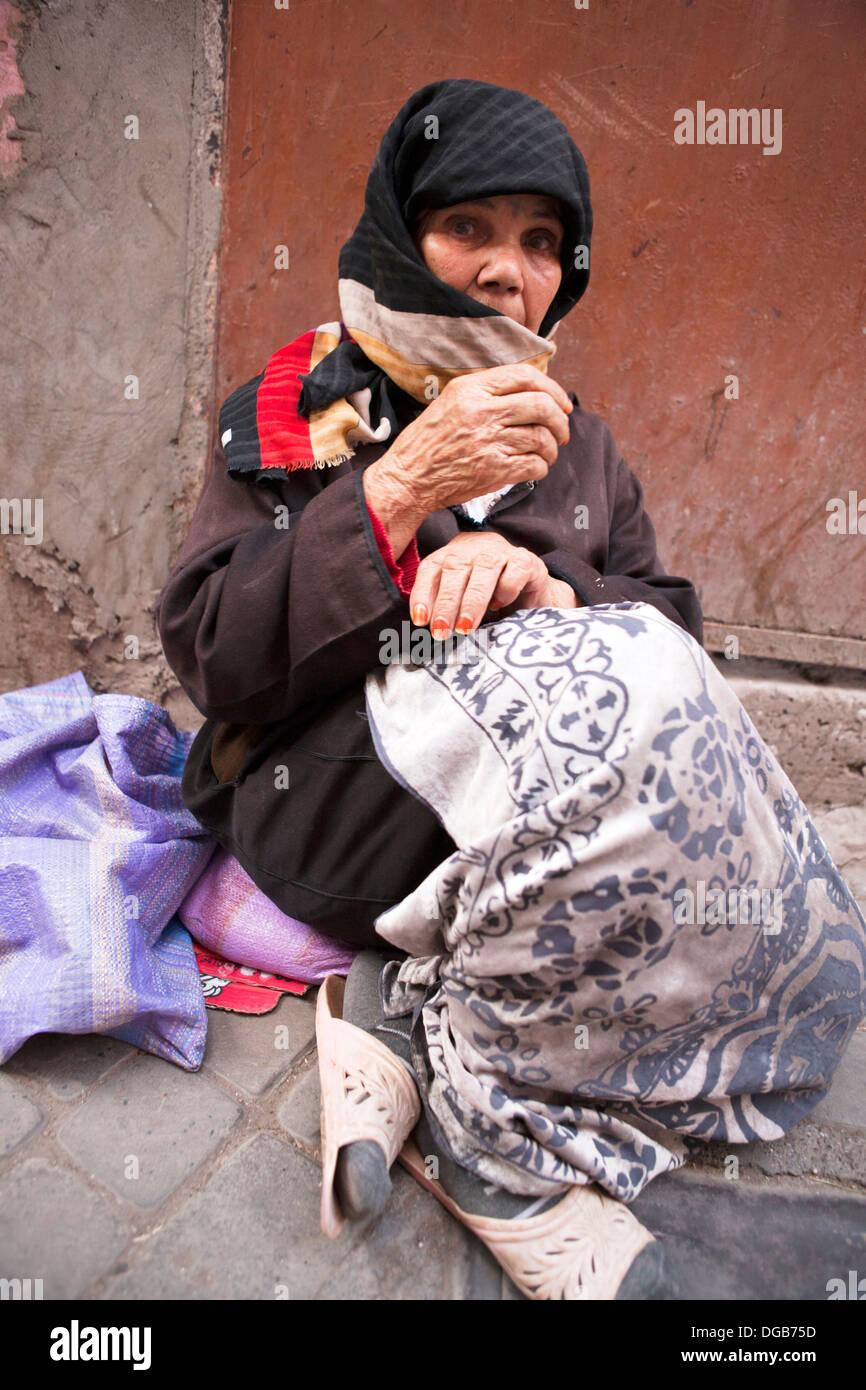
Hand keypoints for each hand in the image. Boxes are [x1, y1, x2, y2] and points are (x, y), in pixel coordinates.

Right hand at [362, 364, 572, 555]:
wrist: (409, 478)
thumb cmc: (429, 441)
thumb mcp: (451, 401)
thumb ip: (486, 393)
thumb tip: (533, 394)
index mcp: (471, 389)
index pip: (525, 376)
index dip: (552, 389)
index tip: (561, 404)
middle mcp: (481, 411)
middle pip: (541, 406)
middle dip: (559, 421)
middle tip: (561, 432)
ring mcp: (488, 441)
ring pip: (542, 438)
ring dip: (551, 448)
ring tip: (547, 453)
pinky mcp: (493, 469)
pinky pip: (534, 465)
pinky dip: (542, 467)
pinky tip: (535, 468)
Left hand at [409, 531, 577, 638]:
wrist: (534, 599)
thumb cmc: (492, 603)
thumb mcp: (463, 605)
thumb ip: (446, 611)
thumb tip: (428, 630)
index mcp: (453, 555)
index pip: (430, 568)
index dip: (422, 593)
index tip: (420, 621)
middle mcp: (474, 548)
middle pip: (454, 568)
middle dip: (446, 603)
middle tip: (440, 631)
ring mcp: (501, 551)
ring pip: (482, 570)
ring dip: (471, 602)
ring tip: (464, 628)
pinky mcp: (527, 561)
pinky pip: (514, 571)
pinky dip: (505, 589)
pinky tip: (499, 606)